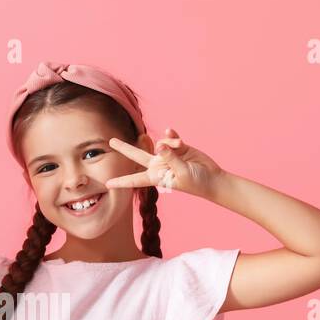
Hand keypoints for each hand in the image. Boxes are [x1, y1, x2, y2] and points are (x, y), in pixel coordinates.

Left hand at [105, 127, 225, 199]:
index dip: (121, 181)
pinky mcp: (178, 147)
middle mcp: (159, 165)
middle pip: (137, 155)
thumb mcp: (182, 173)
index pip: (135, 179)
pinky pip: (170, 136)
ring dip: (170, 142)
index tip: (108, 184)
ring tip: (181, 148)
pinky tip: (177, 137)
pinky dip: (173, 136)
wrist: (212, 178)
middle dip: (124, 148)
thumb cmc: (196, 182)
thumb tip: (160, 145)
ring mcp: (167, 155)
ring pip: (160, 142)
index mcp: (156, 176)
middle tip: (111, 141)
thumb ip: (170, 158)